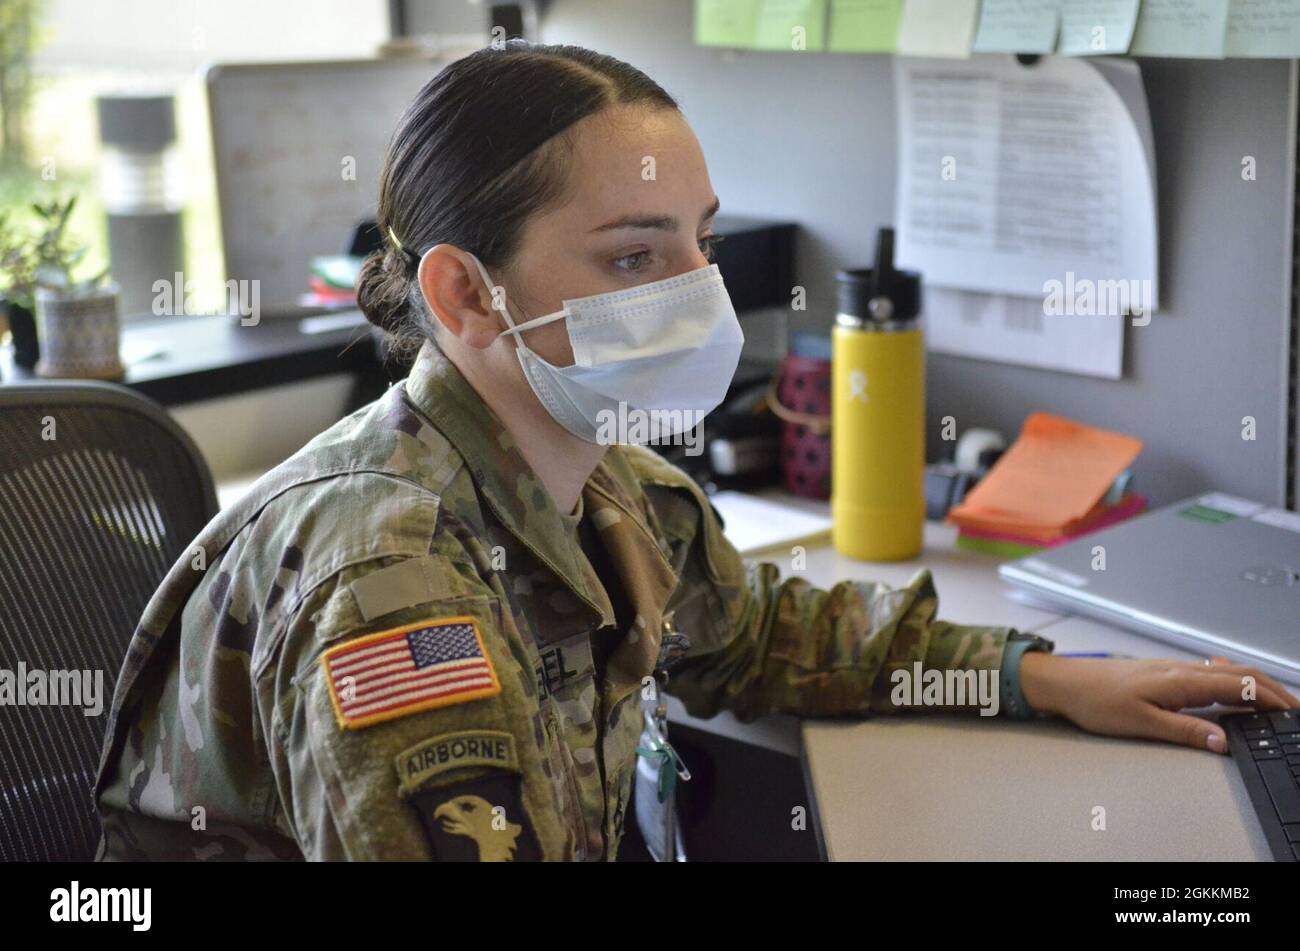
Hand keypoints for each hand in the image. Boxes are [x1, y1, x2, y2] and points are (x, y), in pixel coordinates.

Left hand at [1019, 652, 1299, 752]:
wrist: (1064, 682)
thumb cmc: (1096, 701)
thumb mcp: (1141, 723)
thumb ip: (1184, 731)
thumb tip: (1222, 742)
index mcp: (1180, 681)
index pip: (1239, 686)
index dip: (1270, 699)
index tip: (1292, 712)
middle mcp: (1180, 669)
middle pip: (1238, 675)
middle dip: (1271, 689)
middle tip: (1293, 708)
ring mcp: (1171, 669)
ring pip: (1225, 671)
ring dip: (1254, 683)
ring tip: (1274, 700)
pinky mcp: (1162, 673)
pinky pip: (1207, 671)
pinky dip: (1232, 678)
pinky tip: (1231, 682)